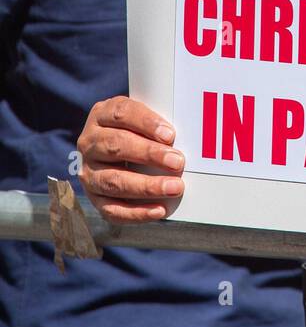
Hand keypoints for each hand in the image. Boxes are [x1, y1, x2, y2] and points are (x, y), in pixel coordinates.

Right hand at [77, 96, 184, 221]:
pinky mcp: (94, 197)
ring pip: (113, 180)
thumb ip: (159, 120)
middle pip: (116, 146)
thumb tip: (195, 130)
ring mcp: (89, 171)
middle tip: (178, 162)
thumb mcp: (143, 116)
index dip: (146, 123)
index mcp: (102, 114)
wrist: (116, 148)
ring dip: (146, 186)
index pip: (122, 114)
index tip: (170, 135)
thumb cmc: (138, 129)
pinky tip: (159, 210)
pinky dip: (136, 212)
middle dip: (149, 155)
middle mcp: (90, 143)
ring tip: (175, 187)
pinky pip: (111, 209)